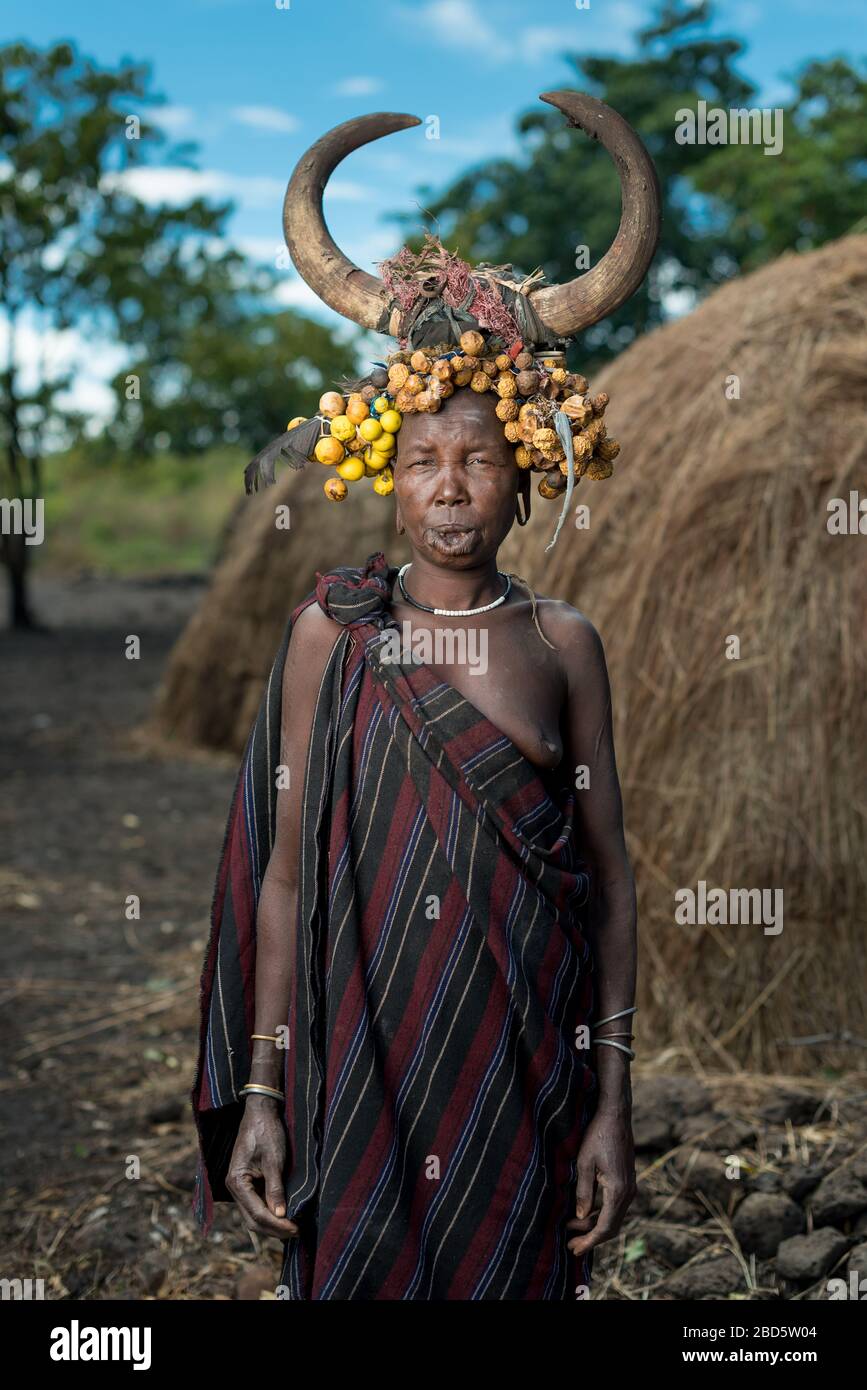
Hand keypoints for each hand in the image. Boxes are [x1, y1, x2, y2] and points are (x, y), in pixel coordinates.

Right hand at [225, 1098, 299, 1240]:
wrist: (260, 1111)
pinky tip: (284, 1216)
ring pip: (253, 1215)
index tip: (295, 1229)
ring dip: (271, 1224)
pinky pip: (256, 1205)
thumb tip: (281, 1215)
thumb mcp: (274, 1159)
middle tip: (297, 1232)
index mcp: (237, 1181)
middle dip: (274, 1229)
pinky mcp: (247, 1183)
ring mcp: (240, 1186)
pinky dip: (269, 1214)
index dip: (277, 1225)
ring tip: (292, 1229)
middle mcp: (234, 1187)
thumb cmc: (267, 1131)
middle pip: (252, 1219)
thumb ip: (275, 1188)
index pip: (257, 1213)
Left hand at [566, 1107, 635, 1257]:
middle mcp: (628, 1193)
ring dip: (594, 1225)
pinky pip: (614, 1206)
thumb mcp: (584, 1163)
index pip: (605, 1227)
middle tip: (571, 1245)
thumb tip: (581, 1216)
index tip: (574, 1249)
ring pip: (613, 1217)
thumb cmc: (598, 1135)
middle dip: (591, 1238)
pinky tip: (584, 1213)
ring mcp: (630, 1188)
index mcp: (618, 1190)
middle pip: (611, 1227)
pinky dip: (600, 1214)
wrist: (615, 1116)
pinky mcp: (627, 1182)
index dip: (589, 1241)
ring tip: (571, 1227)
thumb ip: (583, 1192)